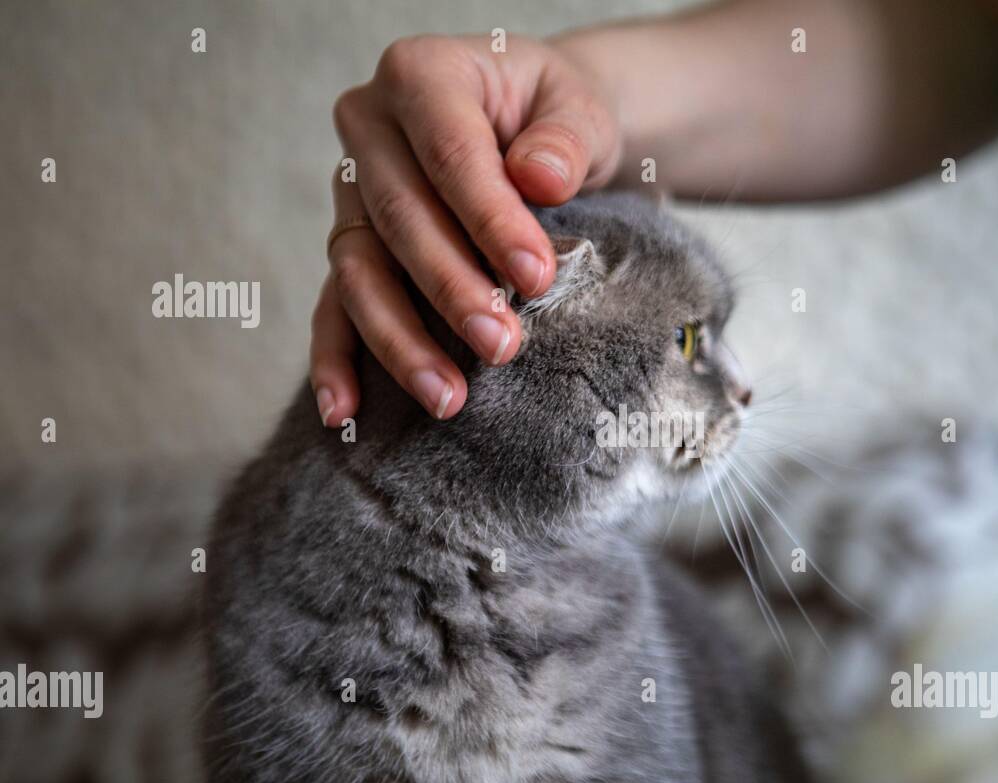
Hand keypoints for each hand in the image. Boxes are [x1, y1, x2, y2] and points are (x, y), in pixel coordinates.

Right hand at [312, 34, 621, 423]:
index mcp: (420, 74)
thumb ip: (567, 138)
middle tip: (504, 347)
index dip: (489, 219)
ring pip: (359, 272)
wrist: (541, 135)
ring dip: (401, 341)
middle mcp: (368, 130)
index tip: (537, 277)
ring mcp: (352, 194)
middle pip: (398, 219)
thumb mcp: (582, 109)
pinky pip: (334, 306)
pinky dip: (335, 361)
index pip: (449, 153)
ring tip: (449, 397)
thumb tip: (538, 177)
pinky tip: (341, 412)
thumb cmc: (560, 120)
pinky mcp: (353, 248)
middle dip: (452, 291)